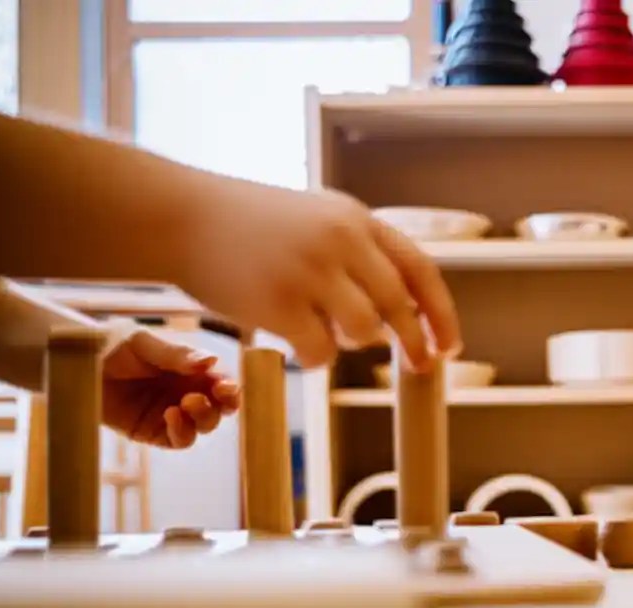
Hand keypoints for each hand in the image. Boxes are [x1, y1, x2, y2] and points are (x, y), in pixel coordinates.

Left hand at [102, 330, 240, 448]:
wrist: (77, 364)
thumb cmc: (112, 344)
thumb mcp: (145, 342)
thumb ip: (177, 354)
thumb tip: (211, 361)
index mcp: (192, 370)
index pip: (223, 383)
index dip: (231, 388)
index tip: (226, 387)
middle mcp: (187, 392)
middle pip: (220, 408)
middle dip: (222, 406)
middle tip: (205, 396)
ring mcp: (172, 414)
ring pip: (204, 426)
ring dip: (202, 418)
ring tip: (183, 403)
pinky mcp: (153, 432)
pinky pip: (179, 440)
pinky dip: (182, 432)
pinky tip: (170, 415)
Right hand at [181, 181, 461, 369]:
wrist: (181, 216)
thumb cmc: (250, 225)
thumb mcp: (316, 219)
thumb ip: (359, 253)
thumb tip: (404, 312)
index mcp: (355, 219)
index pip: (420, 270)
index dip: (442, 313)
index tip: (451, 346)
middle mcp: (340, 240)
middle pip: (400, 306)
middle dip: (416, 342)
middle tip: (420, 366)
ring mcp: (310, 271)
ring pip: (364, 331)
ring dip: (351, 341)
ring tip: (321, 327)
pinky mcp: (279, 303)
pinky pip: (321, 352)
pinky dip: (314, 356)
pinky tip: (295, 344)